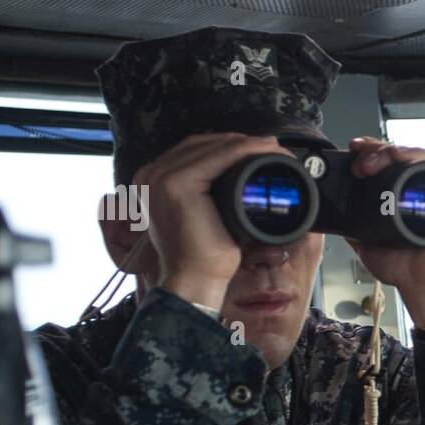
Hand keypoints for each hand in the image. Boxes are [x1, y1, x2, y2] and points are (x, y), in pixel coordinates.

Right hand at [132, 133, 292, 309]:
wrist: (194, 282)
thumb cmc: (203, 258)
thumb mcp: (206, 216)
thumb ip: (210, 194)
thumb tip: (241, 177)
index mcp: (153, 181)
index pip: (195, 151)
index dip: (228, 145)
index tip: (259, 149)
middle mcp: (150, 175)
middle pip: (203, 144)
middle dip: (240, 142)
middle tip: (271, 147)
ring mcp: (161, 177)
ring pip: (213, 146)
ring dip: (249, 143)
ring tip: (274, 149)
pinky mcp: (177, 183)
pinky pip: (219, 156)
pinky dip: (247, 151)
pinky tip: (266, 151)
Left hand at [345, 137, 424, 329]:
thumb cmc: (406, 267)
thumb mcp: (369, 242)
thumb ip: (355, 227)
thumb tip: (335, 215)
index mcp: (407, 195)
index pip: (389, 162)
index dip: (371, 152)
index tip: (353, 152)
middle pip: (402, 153)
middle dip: (377, 150)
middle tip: (359, 160)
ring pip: (420, 155)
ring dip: (394, 151)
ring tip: (374, 161)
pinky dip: (421, 157)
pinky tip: (402, 157)